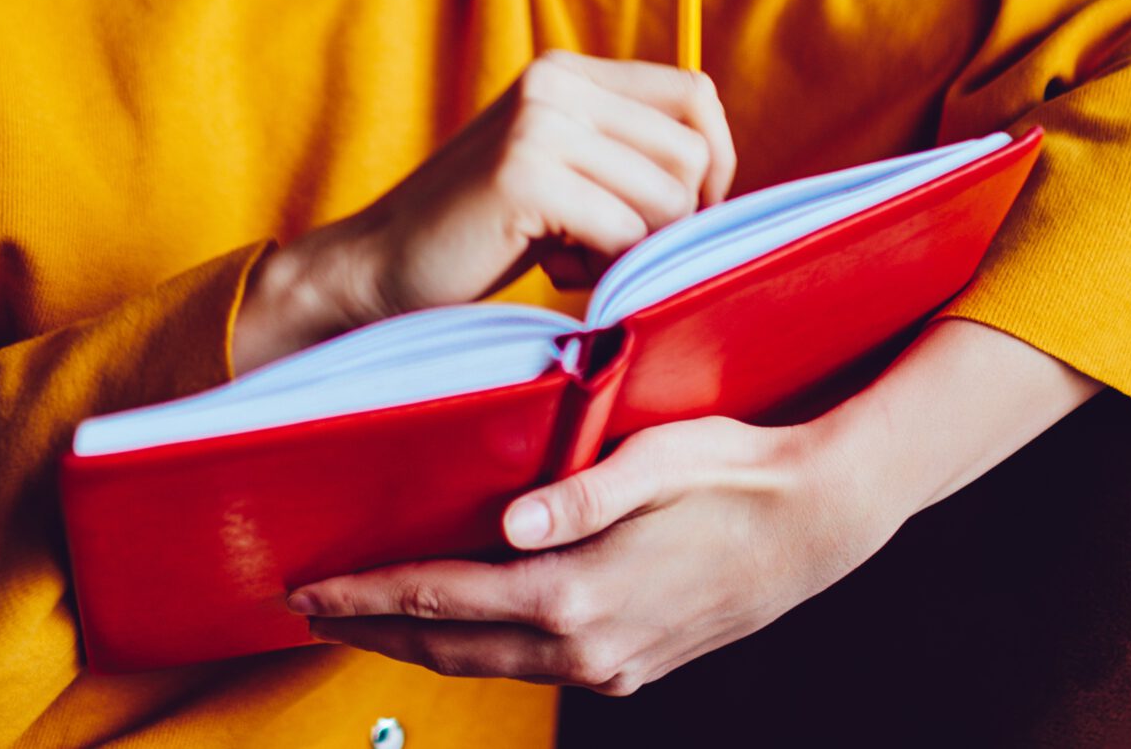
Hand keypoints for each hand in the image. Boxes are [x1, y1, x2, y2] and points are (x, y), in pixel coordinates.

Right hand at [237, 53, 736, 368]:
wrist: (377, 267)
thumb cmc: (480, 232)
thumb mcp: (558, 165)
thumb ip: (621, 147)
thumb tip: (721, 169)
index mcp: (566, 70)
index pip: (697, 94)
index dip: (715, 161)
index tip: (683, 216)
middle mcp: (554, 81)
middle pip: (691, 151)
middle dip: (675, 220)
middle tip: (613, 250)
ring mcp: (537, 123)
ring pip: (666, 198)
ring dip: (636, 250)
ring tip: (576, 258)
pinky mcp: (523, 175)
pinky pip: (623, 233)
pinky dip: (605, 271)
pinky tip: (554, 271)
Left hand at [282, 413, 880, 694]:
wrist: (824, 522)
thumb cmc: (740, 471)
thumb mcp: (659, 459)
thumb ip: (580, 494)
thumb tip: (510, 523)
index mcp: (581, 593)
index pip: (443, 598)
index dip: (366, 596)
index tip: (306, 587)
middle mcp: (589, 648)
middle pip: (449, 645)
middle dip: (371, 627)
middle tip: (306, 607)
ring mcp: (612, 669)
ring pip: (486, 664)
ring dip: (417, 641)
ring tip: (361, 616)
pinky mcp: (633, 670)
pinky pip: (530, 666)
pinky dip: (477, 646)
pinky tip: (457, 622)